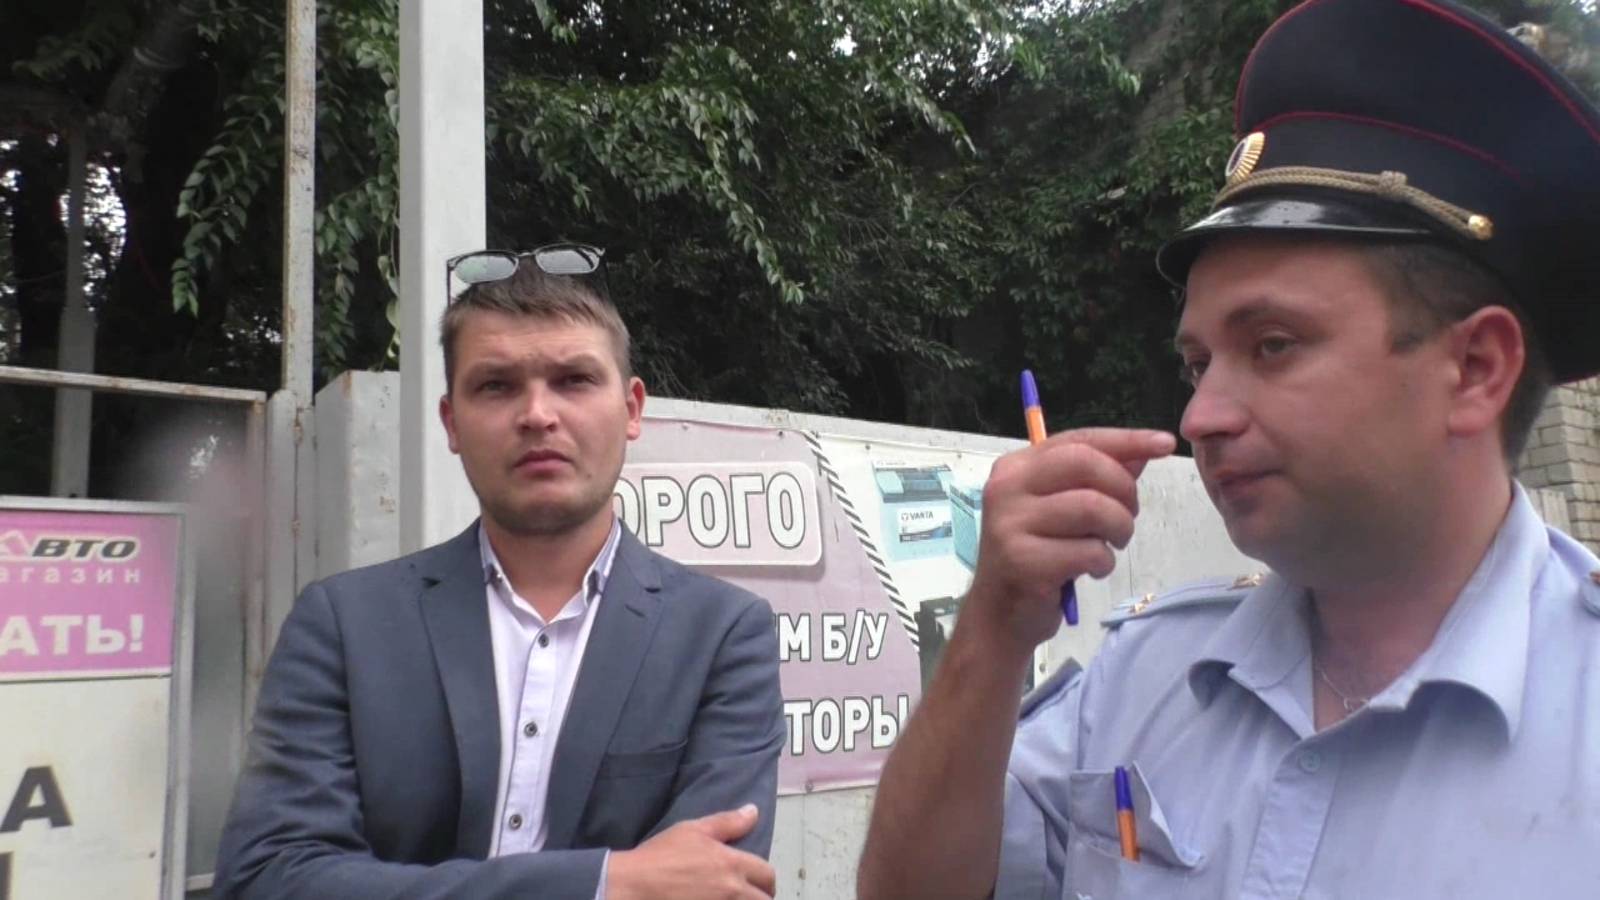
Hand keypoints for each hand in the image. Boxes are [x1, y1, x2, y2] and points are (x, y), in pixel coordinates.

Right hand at [605, 804, 776, 899]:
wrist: (634, 885)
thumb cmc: (661, 855)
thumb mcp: (693, 830)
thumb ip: (728, 822)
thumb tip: (753, 811)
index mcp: (732, 864)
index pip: (767, 874)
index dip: (766, 879)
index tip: (759, 882)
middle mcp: (732, 891)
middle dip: (761, 898)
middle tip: (750, 896)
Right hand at [964, 428, 1175, 656]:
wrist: (1000, 615)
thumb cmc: (1037, 558)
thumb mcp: (1064, 512)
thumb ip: (1097, 480)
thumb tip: (1142, 452)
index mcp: (1016, 468)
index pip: (1078, 440)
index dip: (1126, 440)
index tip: (1164, 443)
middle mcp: (1007, 489)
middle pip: (1085, 464)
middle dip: (1123, 489)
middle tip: (1128, 516)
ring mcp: (1010, 524)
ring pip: (1092, 507)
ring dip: (1119, 528)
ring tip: (1111, 546)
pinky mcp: (1023, 561)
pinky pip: (1088, 551)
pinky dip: (1104, 562)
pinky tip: (1093, 570)